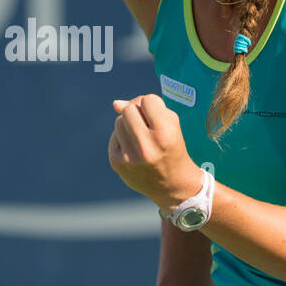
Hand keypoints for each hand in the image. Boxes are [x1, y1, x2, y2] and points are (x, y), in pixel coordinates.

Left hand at [109, 94, 200, 211]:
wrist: (172, 185)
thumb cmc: (172, 148)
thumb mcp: (171, 125)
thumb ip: (147, 108)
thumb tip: (115, 103)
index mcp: (164, 135)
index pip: (147, 100)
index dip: (153, 105)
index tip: (158, 117)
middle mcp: (146, 147)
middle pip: (129, 110)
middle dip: (137, 113)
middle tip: (148, 126)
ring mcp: (129, 157)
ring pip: (118, 121)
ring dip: (129, 125)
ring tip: (142, 138)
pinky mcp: (116, 162)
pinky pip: (114, 136)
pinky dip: (123, 138)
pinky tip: (135, 149)